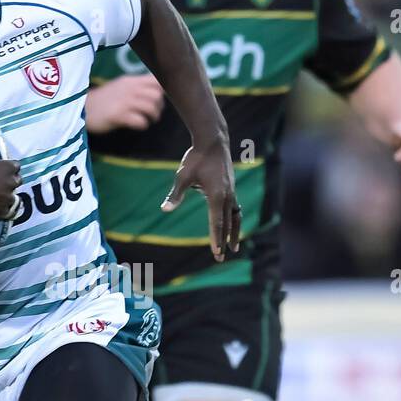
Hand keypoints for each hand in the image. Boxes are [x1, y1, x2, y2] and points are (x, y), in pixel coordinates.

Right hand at [0, 118, 21, 219]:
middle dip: (8, 182)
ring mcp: (7, 198)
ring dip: (5, 196)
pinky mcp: (1, 210)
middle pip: (16, 182)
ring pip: (12, 197)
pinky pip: (7, 211)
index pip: (16, 167)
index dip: (7, 169)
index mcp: (9, 168)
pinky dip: (1, 209)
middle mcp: (11, 183)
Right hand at [85, 76, 164, 133]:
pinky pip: (140, 120)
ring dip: (153, 116)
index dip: (162, 91)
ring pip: (151, 107)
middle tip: (154, 113)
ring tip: (149, 120)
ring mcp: (124, 101)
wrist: (82, 109)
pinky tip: (139, 126)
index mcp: (130, 81)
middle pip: (156, 95)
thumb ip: (135, 88)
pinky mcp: (119, 115)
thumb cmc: (102, 101)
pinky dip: (143, 124)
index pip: (155, 80)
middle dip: (159, 106)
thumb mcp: (119, 87)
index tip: (158, 100)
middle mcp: (129, 89)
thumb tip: (154, 94)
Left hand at [162, 137, 239, 260]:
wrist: (213, 141)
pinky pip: (236, 209)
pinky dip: (235, 221)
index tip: (217, 253)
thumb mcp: (182, 176)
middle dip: (224, 242)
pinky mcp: (231, 189)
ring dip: (234, 234)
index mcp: (216, 196)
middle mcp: (227, 196)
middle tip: (220, 259)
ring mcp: (231, 192)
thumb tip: (164, 209)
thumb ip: (175, 194)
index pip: (216, 223)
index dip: (216, 239)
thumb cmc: (195, 158)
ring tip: (235, 248)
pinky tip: (233, 227)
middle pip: (227, 224)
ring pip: (235, 218)